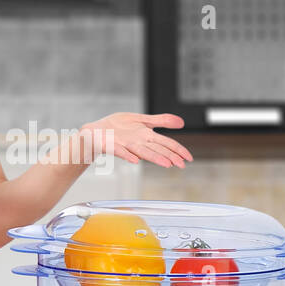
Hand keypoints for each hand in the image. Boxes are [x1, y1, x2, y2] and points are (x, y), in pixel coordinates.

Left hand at [77, 113, 191, 167]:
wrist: (96, 131)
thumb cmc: (117, 127)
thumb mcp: (142, 120)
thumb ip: (161, 121)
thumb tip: (181, 122)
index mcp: (146, 136)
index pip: (166, 143)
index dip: (178, 150)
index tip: (188, 158)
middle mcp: (138, 142)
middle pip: (157, 149)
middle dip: (170, 156)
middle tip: (181, 165)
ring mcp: (125, 145)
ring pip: (143, 152)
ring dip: (154, 158)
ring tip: (166, 163)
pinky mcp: (112, 145)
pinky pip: (120, 151)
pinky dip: (127, 155)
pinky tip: (135, 160)